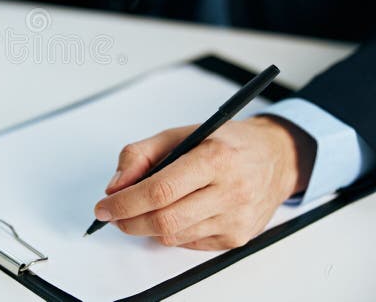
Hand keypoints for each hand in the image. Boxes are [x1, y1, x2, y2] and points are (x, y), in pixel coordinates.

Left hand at [94, 116, 315, 249]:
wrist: (275, 157)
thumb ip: (140, 155)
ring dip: (147, 227)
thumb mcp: (178, 134)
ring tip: (142, 210)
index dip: (125, 202)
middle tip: (113, 214)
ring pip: (174, 236)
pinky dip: (171, 232)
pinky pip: (189, 244)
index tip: (104, 207)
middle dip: (129, 221)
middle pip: (164, 220)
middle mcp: (230, 191)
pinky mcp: (238, 238)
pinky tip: (174, 213)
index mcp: (214, 158)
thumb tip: (115, 187)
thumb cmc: (223, 142)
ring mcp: (236, 219)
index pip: (160, 190)